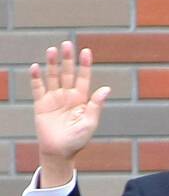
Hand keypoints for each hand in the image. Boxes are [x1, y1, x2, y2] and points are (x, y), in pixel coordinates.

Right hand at [29, 42, 109, 183]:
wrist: (60, 152)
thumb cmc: (78, 140)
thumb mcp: (90, 123)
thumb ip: (96, 106)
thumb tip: (106, 89)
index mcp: (81, 100)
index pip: (83, 78)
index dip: (84, 65)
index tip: (86, 51)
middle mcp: (67, 96)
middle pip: (67, 73)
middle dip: (67, 59)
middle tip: (67, 44)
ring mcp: (54, 98)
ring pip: (53, 77)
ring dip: (52, 64)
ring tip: (52, 50)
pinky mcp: (41, 104)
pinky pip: (38, 88)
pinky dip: (36, 78)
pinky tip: (36, 67)